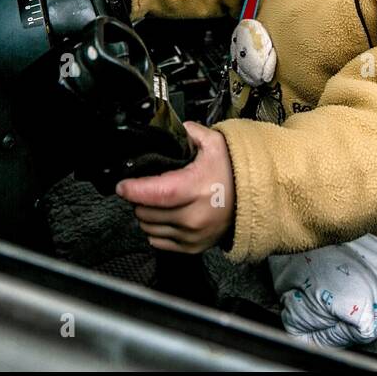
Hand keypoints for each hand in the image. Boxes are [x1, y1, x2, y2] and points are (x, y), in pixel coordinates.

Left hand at [115, 122, 235, 253]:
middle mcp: (193, 217)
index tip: (122, 185)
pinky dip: (156, 229)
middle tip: (147, 188)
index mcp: (196, 189)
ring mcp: (192, 235)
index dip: (134, 189)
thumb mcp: (215, 143)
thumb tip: (171, 128)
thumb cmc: (232, 172)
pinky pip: (158, 242)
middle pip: (146, 213)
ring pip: (148, 228)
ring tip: (157, 201)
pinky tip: (165, 216)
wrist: (254, 199)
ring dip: (147, 215)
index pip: (155, 193)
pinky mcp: (193, 247)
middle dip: (140, 200)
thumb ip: (190, 132)